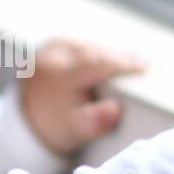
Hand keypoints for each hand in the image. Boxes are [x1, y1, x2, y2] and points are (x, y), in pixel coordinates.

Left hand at [19, 38, 148, 154]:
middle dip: (118, 57)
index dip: (122, 63)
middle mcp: (50, 56)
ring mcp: (49, 47)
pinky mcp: (52, 44)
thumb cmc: (56, 125)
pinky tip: (111, 60)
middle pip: (93, 51)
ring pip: (88, 44)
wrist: (29, 121)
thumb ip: (96, 121)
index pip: (95, 63)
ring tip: (130, 63)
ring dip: (108, 53)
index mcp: (56, 75)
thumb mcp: (77, 129)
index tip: (144, 65)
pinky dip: (96, 51)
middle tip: (143, 63)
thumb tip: (115, 110)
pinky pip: (81, 43)